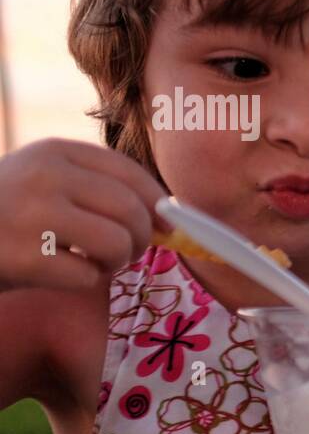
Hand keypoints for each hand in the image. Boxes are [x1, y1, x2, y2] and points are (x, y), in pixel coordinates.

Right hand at [0, 139, 168, 292]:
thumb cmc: (5, 213)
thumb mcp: (44, 181)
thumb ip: (97, 188)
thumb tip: (168, 216)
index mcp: (55, 152)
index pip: (130, 173)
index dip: (157, 202)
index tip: (167, 224)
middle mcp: (46, 176)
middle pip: (131, 210)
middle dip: (139, 239)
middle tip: (124, 252)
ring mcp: (32, 215)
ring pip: (117, 243)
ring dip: (115, 262)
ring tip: (94, 262)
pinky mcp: (24, 257)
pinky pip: (88, 275)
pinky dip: (84, 281)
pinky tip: (60, 273)